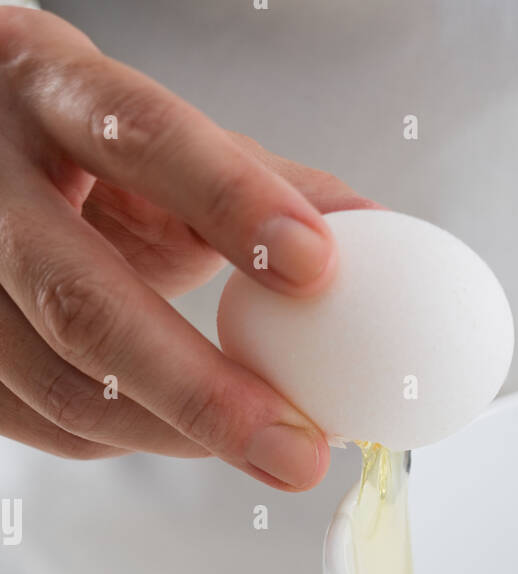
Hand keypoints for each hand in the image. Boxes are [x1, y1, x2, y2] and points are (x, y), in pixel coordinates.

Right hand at [0, 7, 373, 487]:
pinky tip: (179, 430)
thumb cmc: (86, 148)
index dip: (229, 203)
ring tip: (268, 446)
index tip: (317, 268)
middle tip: (298, 448)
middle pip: (83, 302)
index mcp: (51, 90)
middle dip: (204, 391)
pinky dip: (127, 441)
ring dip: (176, 434)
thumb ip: (269, 184)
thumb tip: (384, 236)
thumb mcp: (169, 141)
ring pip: (61, 385)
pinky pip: (42, 423)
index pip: (140, 137)